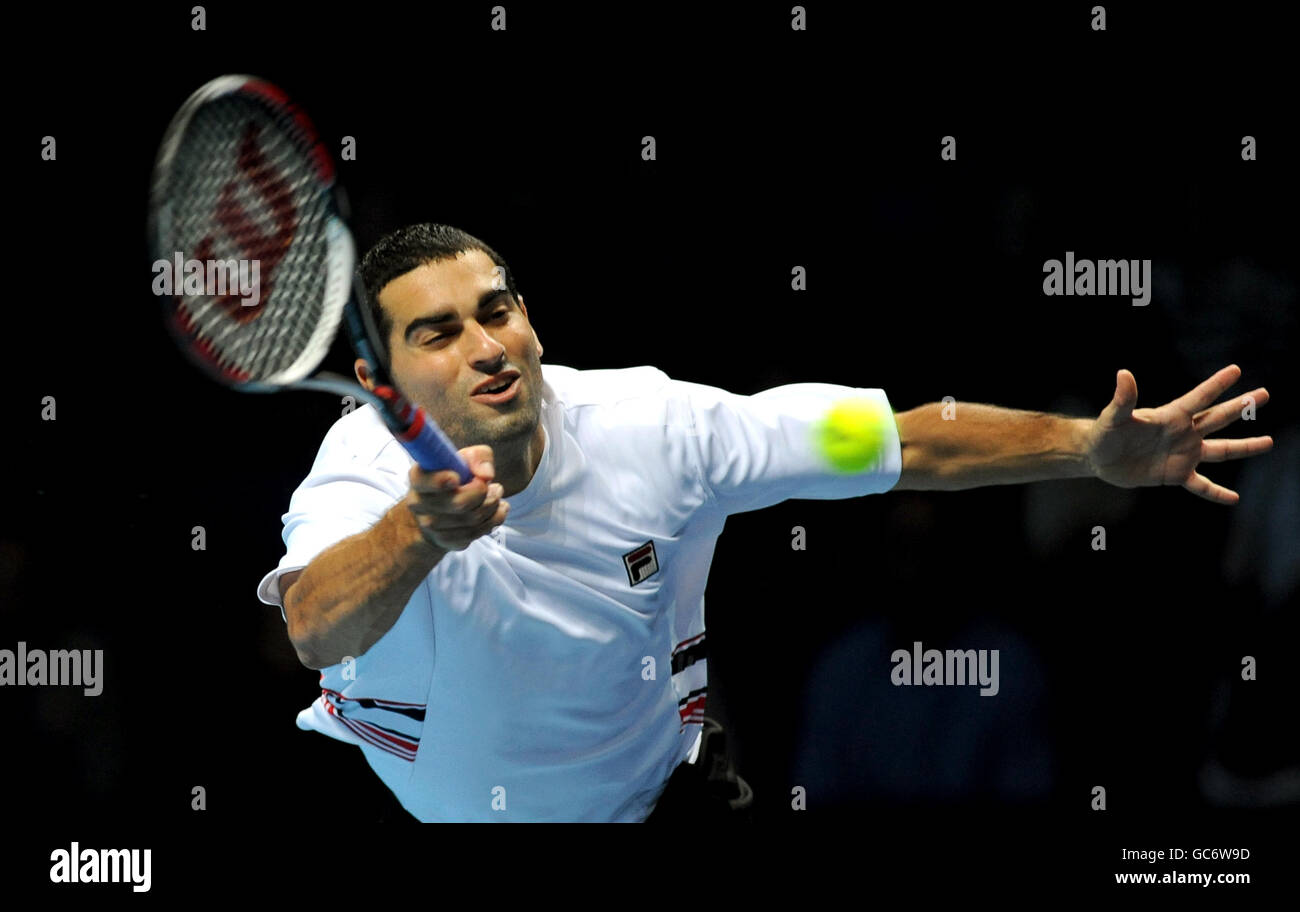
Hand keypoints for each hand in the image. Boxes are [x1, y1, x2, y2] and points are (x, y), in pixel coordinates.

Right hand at [405, 445, 508, 549]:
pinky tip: (497, 509)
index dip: (439, 481)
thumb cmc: (454, 478)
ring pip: (473, 519)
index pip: (424, 482)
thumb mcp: (464, 459)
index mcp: (419, 478)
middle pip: (460, 503)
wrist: (439, 510)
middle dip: (484, 493)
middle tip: (495, 486)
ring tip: (496, 494)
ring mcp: (431, 526)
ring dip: (493, 505)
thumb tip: (486, 474)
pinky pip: (477, 532)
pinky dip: (494, 519)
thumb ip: (478, 456)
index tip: (455, 478)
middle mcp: (420, 503)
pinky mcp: (446, 541)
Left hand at [1082, 365, 1272, 503]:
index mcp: (1171, 416)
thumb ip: (1123, 399)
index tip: (1236, 370)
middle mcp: (1183, 432)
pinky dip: (1217, 493)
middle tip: (1264, 394)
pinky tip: (1234, 499)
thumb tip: (1123, 374)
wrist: (1099, 458)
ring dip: (1244, 447)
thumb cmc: (1105, 433)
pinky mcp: (1176, 474)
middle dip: (1241, 406)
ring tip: (1269, 442)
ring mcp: (1183, 453)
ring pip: (1220, 450)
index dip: (1216, 385)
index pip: (1198, 398)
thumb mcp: (1113, 417)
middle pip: (1217, 418)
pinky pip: (1202, 485)